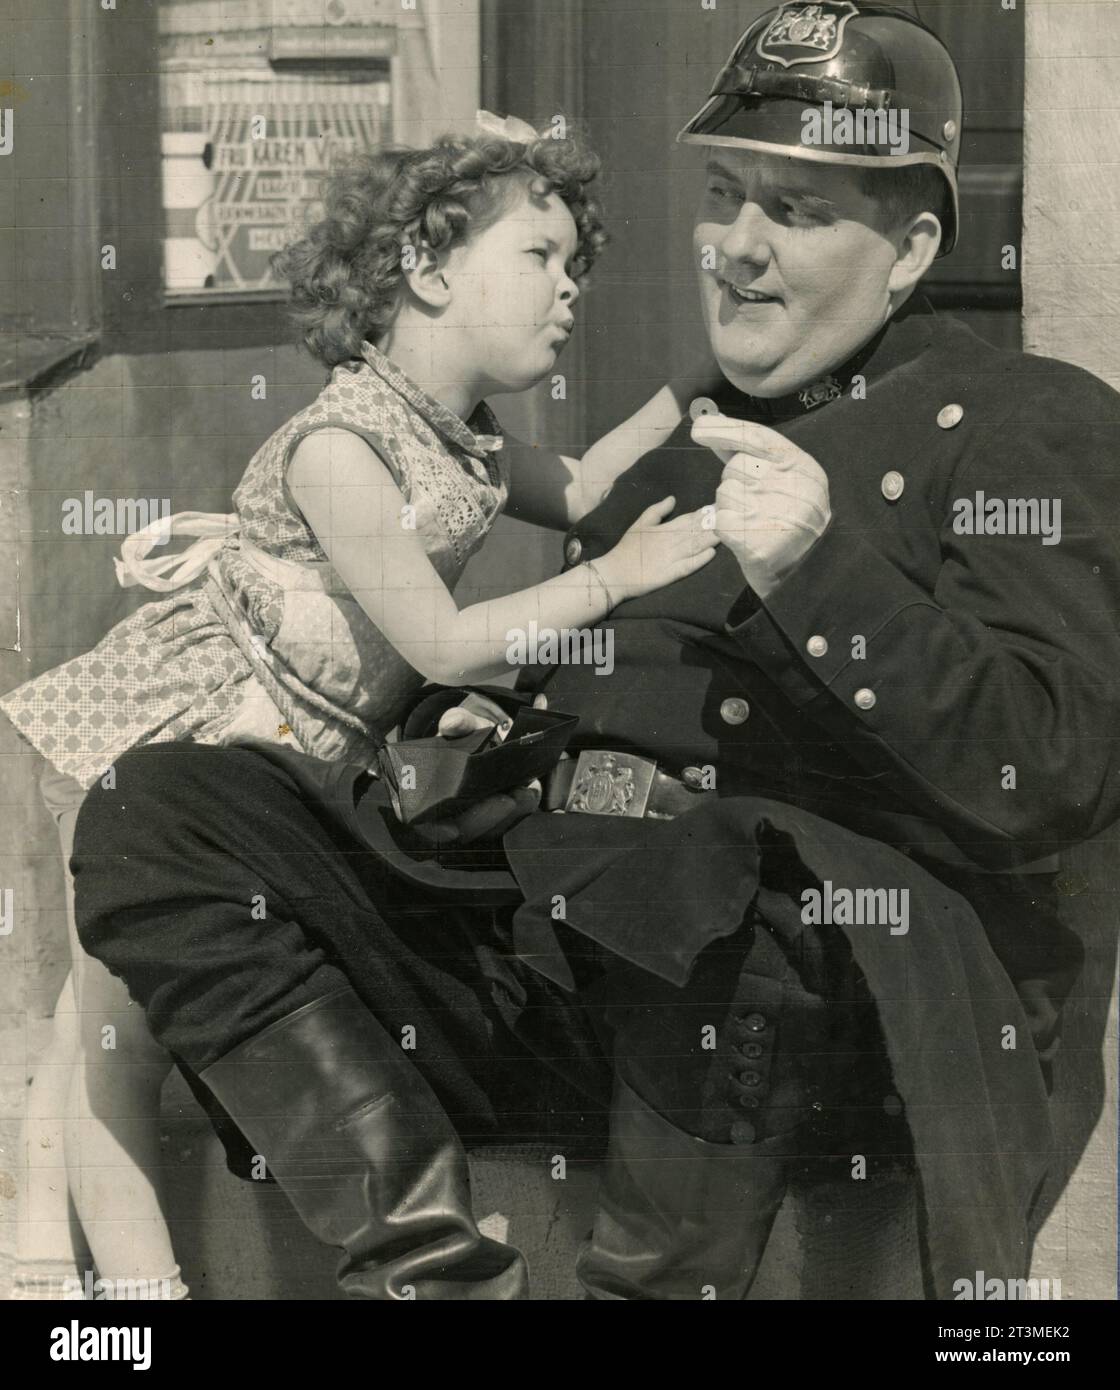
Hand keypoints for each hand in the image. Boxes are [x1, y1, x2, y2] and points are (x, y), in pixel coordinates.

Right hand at [418, 692, 549, 843]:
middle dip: (485, 818)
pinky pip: (510, 822)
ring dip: (509, 816)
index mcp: (427, 793)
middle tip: (506, 799)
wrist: (492, 740)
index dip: (435, 830)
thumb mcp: (462, 724)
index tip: (452, 830)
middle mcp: (449, 813)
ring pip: (490, 830)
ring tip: (523, 793)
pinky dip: (521, 810)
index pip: (422, 822)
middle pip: (463, 830)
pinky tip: (530, 794)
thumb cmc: (468, 736)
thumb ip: (457, 721)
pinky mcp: (499, 819)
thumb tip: (452, 723)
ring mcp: (475, 819)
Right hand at [596, 495, 718, 600]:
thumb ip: (657, 511)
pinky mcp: (671, 574)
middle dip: (715, 523)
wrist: (614, 573)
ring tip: (728, 531)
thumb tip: (673, 498)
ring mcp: (672, 557)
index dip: (708, 513)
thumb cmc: (627, 549)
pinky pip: (688, 566)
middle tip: (733, 515)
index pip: (691, 518)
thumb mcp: (640, 524)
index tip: (723, 506)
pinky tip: (711, 554)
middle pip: (698, 530)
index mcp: (666, 529)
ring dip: (712, 538)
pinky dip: (700, 560)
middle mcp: (672, 541)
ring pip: (696, 545)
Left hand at [691, 415, 830, 598]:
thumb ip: (750, 451)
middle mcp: (790, 487)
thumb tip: (713, 424)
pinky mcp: (756, 544)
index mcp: (801, 466)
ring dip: (729, 506)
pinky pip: (719, 520)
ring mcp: (773, 516)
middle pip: (734, 467)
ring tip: (753, 519)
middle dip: (734, 481)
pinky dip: (724, 527)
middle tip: (754, 500)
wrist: (808, 566)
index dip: (724, 429)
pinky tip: (744, 535)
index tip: (698, 428)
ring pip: (723, 494)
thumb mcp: (783, 477)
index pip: (756, 436)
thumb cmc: (789, 514)